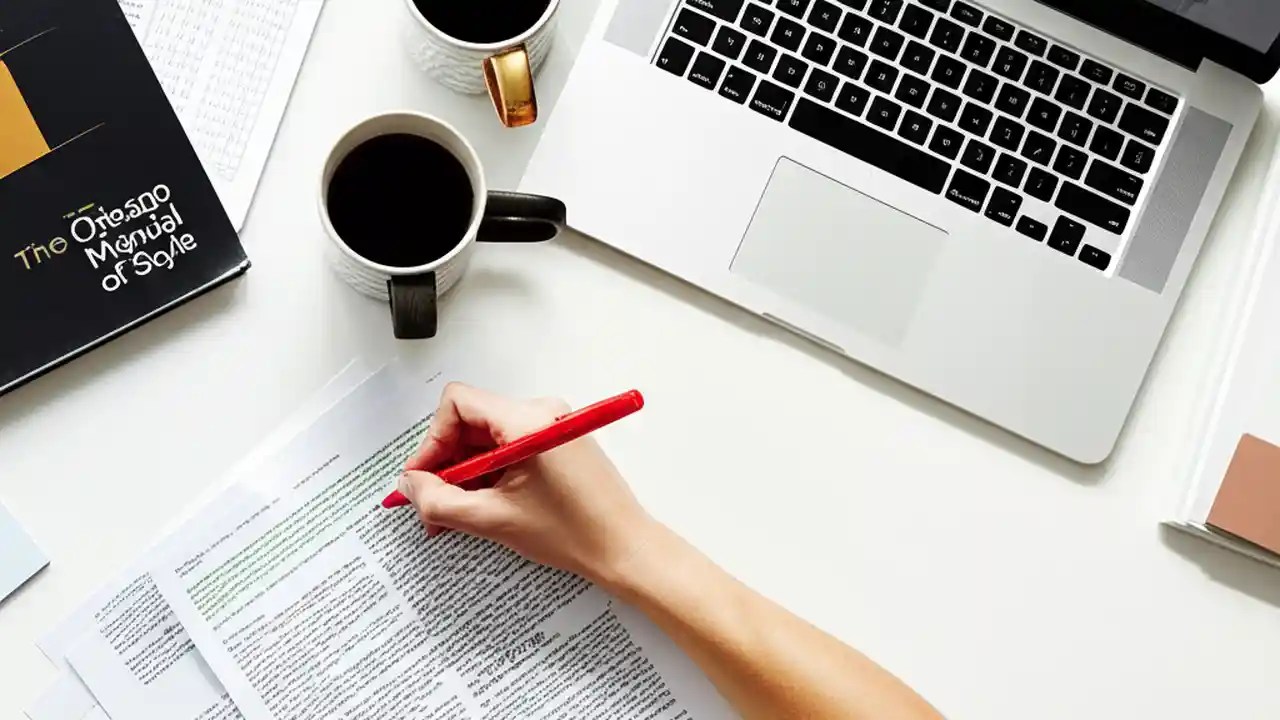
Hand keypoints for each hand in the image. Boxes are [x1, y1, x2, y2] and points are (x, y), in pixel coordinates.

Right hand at [399, 383, 660, 585]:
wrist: (624, 548)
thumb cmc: (574, 533)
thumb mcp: (493, 519)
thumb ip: (440, 501)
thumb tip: (411, 485)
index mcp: (527, 421)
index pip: (457, 404)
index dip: (431, 441)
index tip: (423, 478)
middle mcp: (541, 412)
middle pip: (470, 420)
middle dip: (445, 462)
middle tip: (432, 504)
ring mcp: (551, 425)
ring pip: (487, 436)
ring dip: (466, 473)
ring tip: (456, 514)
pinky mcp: (557, 441)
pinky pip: (509, 446)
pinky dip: (489, 474)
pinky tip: (482, 506)